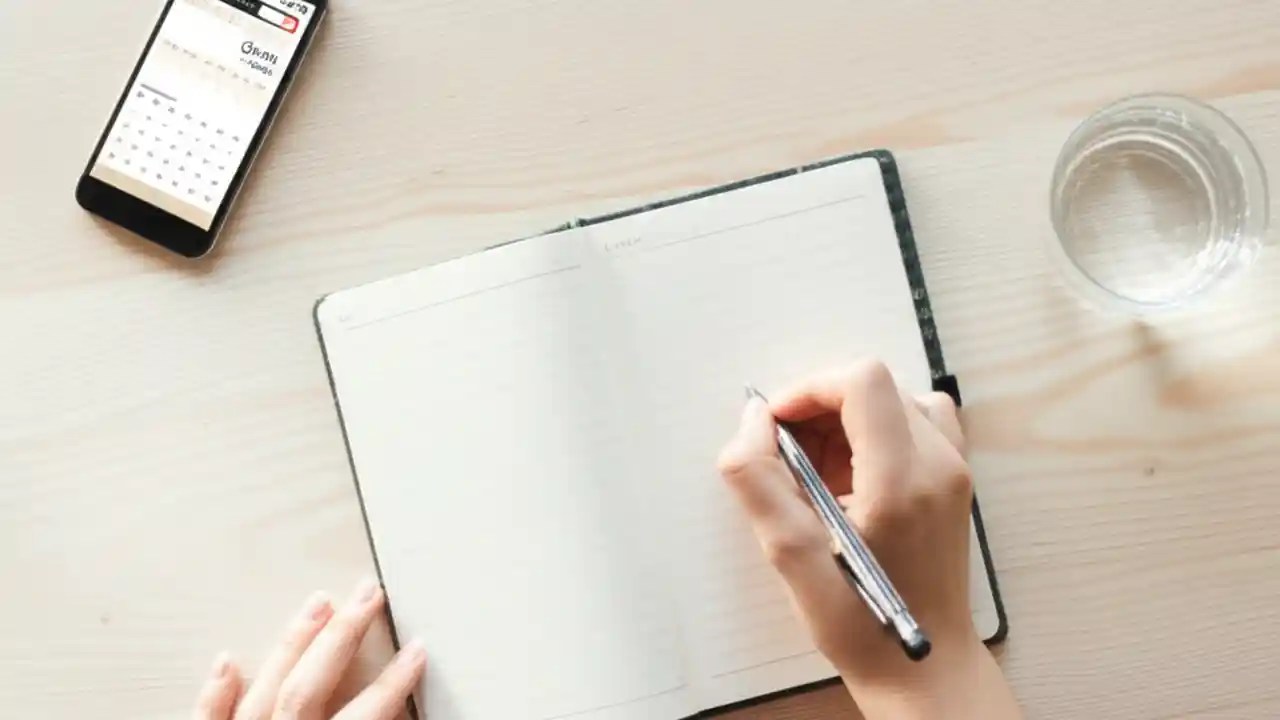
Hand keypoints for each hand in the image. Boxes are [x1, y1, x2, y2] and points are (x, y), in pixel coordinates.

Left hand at [192, 579, 425, 719]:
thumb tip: (400, 713)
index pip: (365, 715)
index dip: (394, 681)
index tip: (415, 651)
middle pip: (310, 685)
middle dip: (343, 634)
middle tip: (368, 594)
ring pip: (266, 690)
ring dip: (294, 644)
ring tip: (317, 603)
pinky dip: (217, 690)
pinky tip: (228, 659)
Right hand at [717, 361, 1019, 718]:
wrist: (923, 669)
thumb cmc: (862, 626)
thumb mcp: (791, 558)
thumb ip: (759, 481)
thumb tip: (753, 419)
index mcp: (903, 480)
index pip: (863, 381)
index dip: (808, 389)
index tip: (775, 425)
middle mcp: (939, 465)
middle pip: (875, 386)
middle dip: (820, 405)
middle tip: (788, 455)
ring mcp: (954, 471)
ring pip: (895, 400)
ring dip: (846, 419)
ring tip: (818, 470)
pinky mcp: (953, 481)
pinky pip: (915, 423)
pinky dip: (874, 431)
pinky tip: (849, 475)